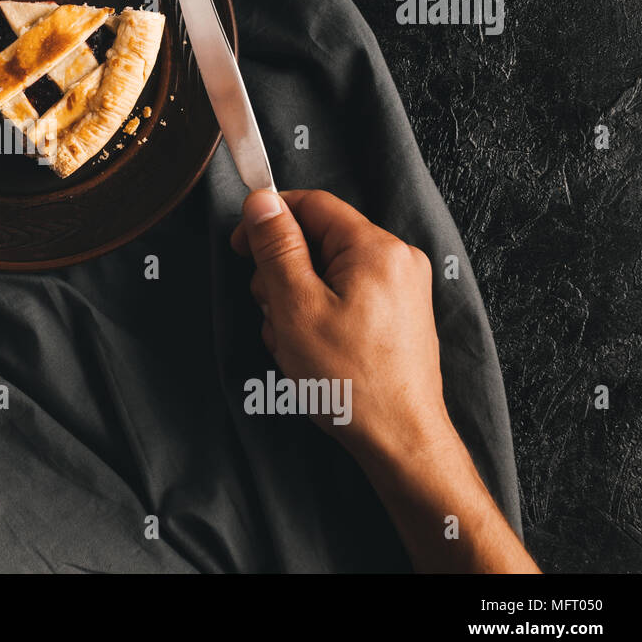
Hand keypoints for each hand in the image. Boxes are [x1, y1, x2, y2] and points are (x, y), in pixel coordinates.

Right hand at [229, 188, 449, 461]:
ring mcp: (400, 289)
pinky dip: (318, 316)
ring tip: (294, 342)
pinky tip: (311, 350)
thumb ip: (277, 248)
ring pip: (325, 272)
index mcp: (376, 249)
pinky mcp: (396, 315)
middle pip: (317, 240)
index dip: (269, 220)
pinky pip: (344, 296)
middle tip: (275, 313)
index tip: (241, 246)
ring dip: (295, 302)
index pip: (312, 204)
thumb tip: (262, 200)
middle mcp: (396, 260)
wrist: (400, 440)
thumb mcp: (296, 307)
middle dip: (282, 274)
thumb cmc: (351, 381)